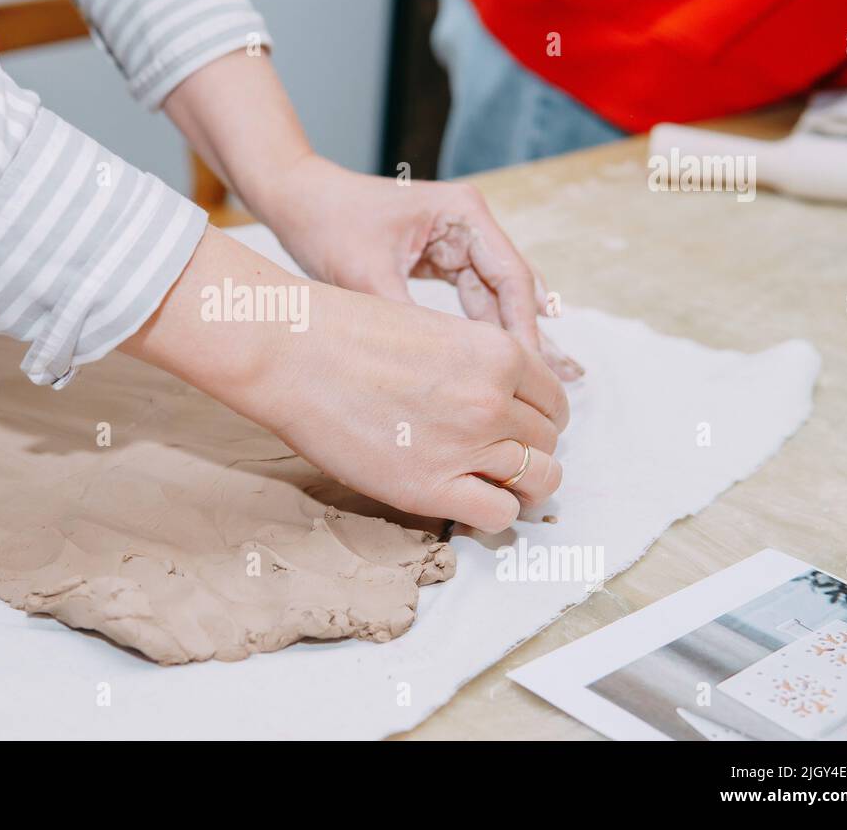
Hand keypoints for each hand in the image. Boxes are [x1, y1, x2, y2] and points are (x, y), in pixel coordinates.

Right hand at [121, 228, 566, 531]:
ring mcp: (466, 447)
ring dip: (519, 484)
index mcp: (499, 354)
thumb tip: (498, 400)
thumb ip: (477, 365)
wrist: (292, 352)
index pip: (554, 399)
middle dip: (529, 449)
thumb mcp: (435, 331)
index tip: (515, 425)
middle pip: (549, 441)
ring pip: (539, 480)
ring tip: (486, 481)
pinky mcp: (431, 488)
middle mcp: (494, 401)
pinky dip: (492, 512)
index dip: (537, 415)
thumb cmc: (347, 333)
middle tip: (495, 454)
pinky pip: (498, 514)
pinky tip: (465, 498)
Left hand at [256, 154, 582, 380]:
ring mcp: (457, 238)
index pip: (510, 278)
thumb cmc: (328, 225)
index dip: (524, 331)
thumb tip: (442, 376)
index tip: (531, 378)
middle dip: (533, 337)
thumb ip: (409, 322)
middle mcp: (468, 222)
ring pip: (495, 297)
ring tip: (547, 383)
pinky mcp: (440, 255)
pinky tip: (507, 363)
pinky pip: (473, 298)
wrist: (296, 200)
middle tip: (567, 384)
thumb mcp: (368, 278)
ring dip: (514, 337)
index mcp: (463, 214)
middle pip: (512, 288)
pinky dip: (486, 330)